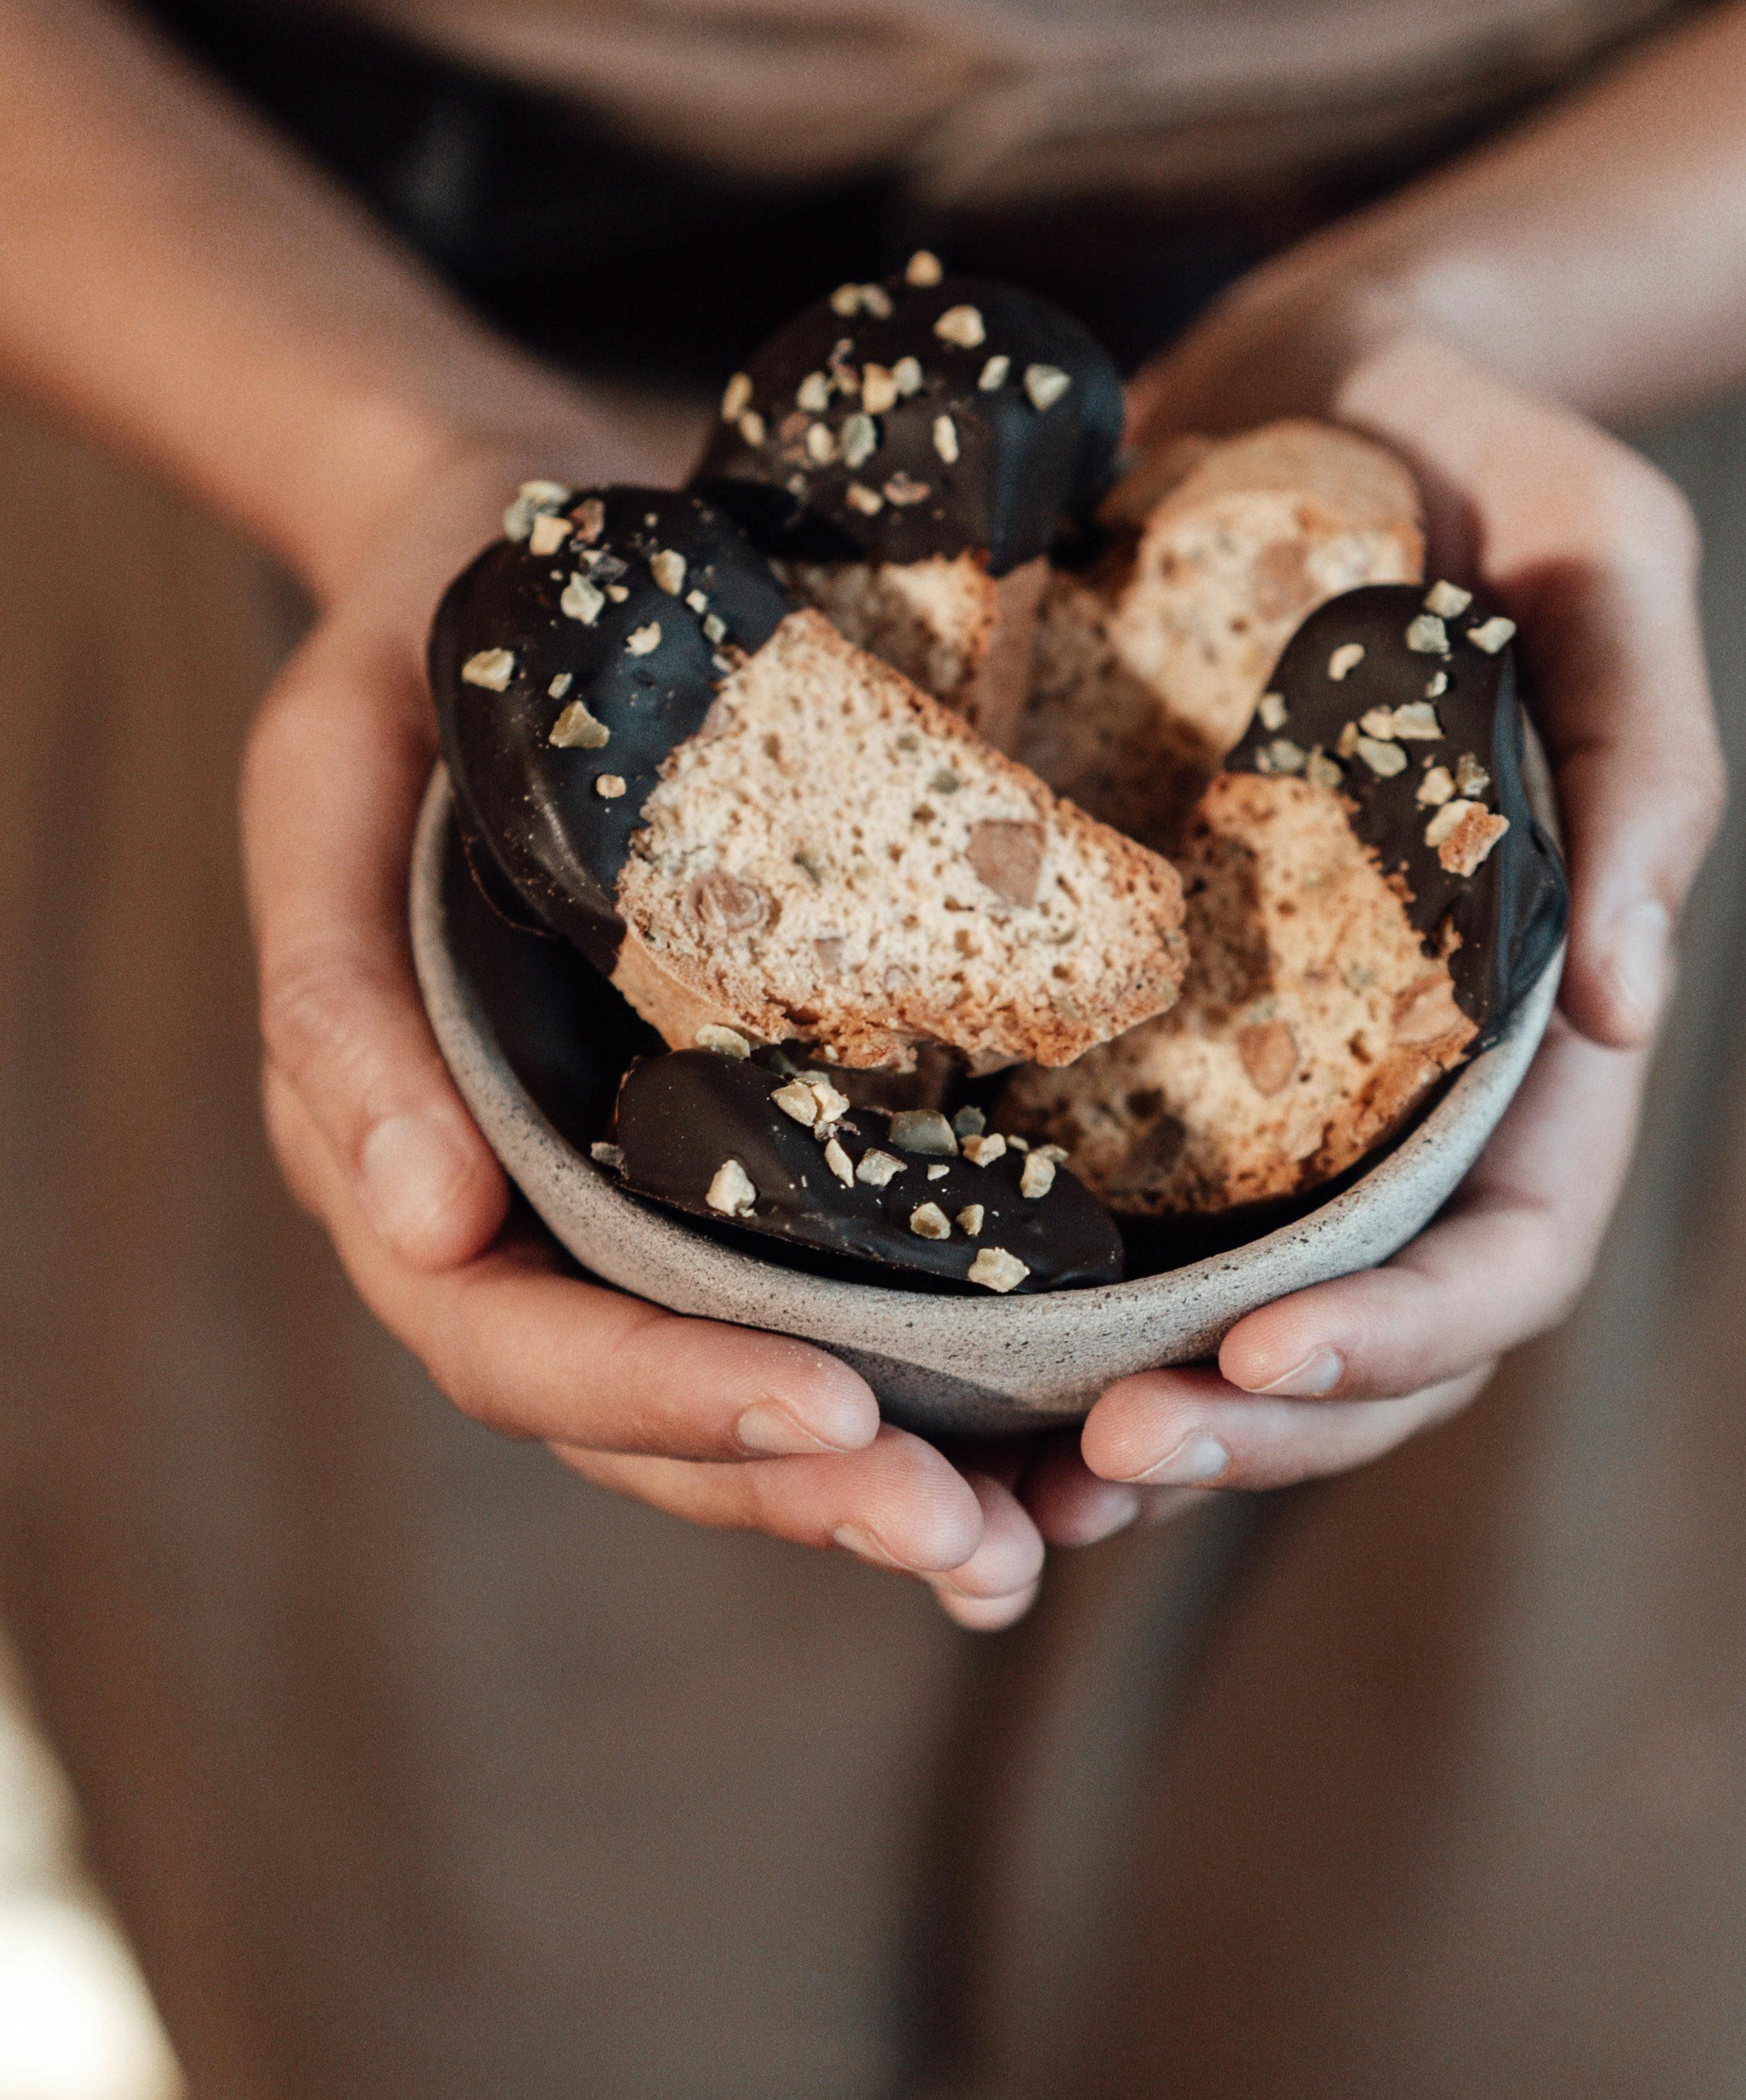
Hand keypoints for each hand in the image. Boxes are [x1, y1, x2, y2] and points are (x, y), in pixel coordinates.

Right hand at [241, 429, 1058, 1626]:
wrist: (523, 552)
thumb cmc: (421, 654)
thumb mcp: (333, 781)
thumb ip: (340, 992)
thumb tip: (411, 1226)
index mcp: (405, 1151)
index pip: (513, 1338)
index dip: (662, 1398)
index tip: (835, 1409)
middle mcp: (525, 1204)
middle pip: (644, 1414)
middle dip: (805, 1488)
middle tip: (976, 1547)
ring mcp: (642, 1186)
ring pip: (743, 1388)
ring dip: (879, 1487)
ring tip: (1033, 1547)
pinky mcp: (753, 1139)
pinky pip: (825, 1291)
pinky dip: (929, 1384)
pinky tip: (1057, 1436)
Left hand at [1076, 318, 1723, 1495]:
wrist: (1311, 382)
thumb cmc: (1482, 459)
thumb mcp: (1606, 557)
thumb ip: (1644, 760)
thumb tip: (1630, 1004)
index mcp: (1528, 1011)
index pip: (1508, 1238)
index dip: (1405, 1330)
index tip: (1265, 1351)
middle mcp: (1395, 1069)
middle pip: (1366, 1325)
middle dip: (1254, 1422)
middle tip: (1098, 1467)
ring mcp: (1266, 1057)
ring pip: (1228, 1310)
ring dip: (1140, 1422)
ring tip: (1010, 1489)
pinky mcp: (1137, 1008)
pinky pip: (1103, 1200)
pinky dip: (1042, 1315)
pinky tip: (936, 1371)